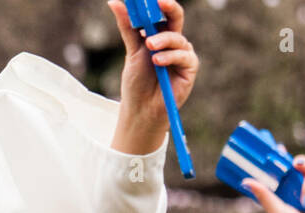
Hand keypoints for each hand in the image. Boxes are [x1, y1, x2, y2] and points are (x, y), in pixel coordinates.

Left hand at [108, 0, 198, 154]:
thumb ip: (127, 27)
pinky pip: (184, 56)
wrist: (141, 109)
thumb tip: (114, 2)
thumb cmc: (137, 82)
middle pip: (176, 18)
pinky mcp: (190, 68)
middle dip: (168, 9)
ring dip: (164, 39)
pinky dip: (171, 56)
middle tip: (159, 3)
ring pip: (178, 38)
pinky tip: (158, 61)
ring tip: (150, 46)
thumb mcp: (131, 51)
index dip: (157, 4)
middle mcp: (174, 42)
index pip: (162, 13)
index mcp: (160, 35)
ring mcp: (183, 54)